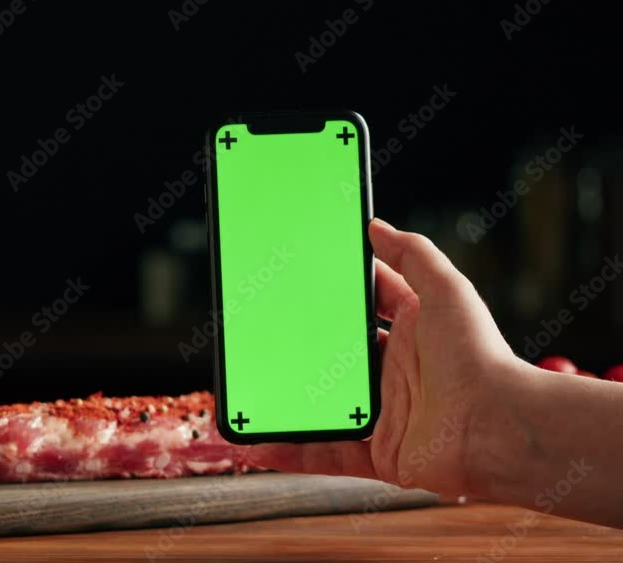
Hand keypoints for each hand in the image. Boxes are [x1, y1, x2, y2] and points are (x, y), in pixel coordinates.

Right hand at [249, 218, 522, 495]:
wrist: (498, 427)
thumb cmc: (480, 357)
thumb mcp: (446, 289)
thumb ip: (411, 254)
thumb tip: (377, 227)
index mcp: (415, 334)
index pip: (369, 310)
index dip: (339, 300)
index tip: (304, 288)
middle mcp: (400, 374)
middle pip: (342, 360)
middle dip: (306, 352)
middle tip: (267, 340)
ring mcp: (389, 415)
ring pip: (329, 408)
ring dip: (294, 404)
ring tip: (258, 396)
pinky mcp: (382, 453)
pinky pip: (329, 454)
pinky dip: (295, 452)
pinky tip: (264, 445)